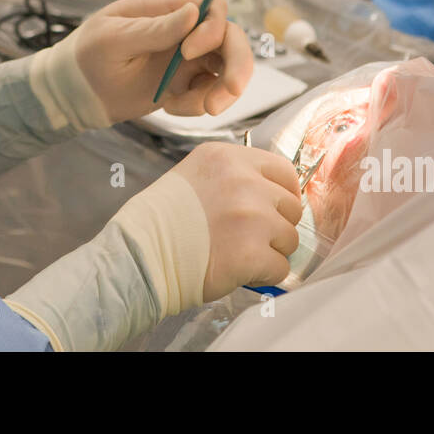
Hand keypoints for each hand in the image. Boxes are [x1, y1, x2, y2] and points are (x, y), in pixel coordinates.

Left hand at [70, 0, 253, 122]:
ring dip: (225, 90)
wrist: (77, 94)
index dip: (213, 28)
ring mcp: (188, 58)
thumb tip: (193, 12)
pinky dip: (200, 104)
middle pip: (231, 37)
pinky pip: (210, 92)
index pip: (212, 7)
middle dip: (238, 64)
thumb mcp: (114, 39)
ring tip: (205, 109)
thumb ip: (154, 29)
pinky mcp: (186, 84)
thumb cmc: (87, 56)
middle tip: (231, 91)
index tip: (189, 52)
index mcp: (166, 9)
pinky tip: (171, 107)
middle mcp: (184, 31)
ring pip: (228, 67)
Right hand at [174, 142, 302, 300]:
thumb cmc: (163, 219)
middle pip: (291, 206)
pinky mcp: (253, 252)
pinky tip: (239, 271)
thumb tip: (271, 195)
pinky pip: (280, 267)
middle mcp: (244, 181)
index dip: (283, 194)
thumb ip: (234, 177)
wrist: (142, 253)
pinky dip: (264, 274)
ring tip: (240, 254)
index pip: (284, 171)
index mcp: (229, 158)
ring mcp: (252, 216)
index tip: (274, 210)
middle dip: (277, 225)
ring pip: (290, 239)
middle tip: (250, 237)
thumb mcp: (197, 175)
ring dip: (271, 251)